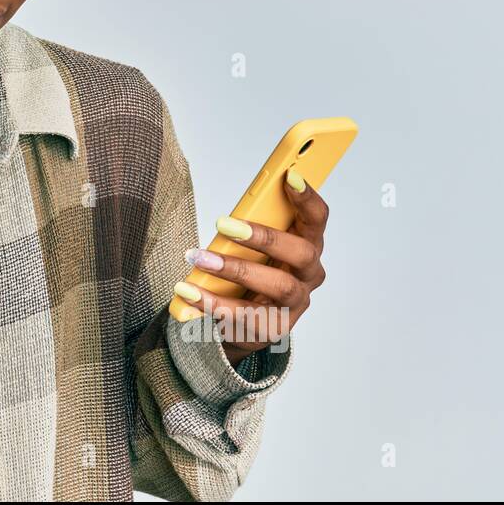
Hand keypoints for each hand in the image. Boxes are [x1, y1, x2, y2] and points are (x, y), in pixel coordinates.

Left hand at [176, 167, 328, 367]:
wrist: (240, 326)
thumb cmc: (248, 275)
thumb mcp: (252, 248)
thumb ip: (250, 229)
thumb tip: (231, 214)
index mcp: (306, 246)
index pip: (316, 219)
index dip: (308, 197)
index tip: (291, 175)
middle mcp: (307, 275)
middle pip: (300, 252)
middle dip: (263, 236)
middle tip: (223, 224)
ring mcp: (293, 305)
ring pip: (276, 285)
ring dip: (233, 268)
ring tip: (197, 258)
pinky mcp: (272, 329)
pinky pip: (243, 315)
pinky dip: (211, 301)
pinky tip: (187, 290)